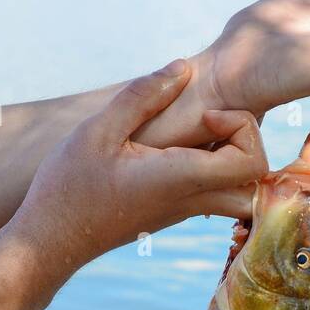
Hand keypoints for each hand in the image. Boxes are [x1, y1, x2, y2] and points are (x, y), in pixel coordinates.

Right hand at [13, 61, 266, 267]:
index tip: (203, 113)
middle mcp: (193, 200)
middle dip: (249, 143)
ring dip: (232, 155)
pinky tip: (175, 143)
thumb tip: (184, 68)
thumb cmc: (68, 188)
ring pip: (240, 191)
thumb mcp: (98, 131)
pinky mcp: (174, 210)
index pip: (252, 160)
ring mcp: (186, 210)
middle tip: (211, 124)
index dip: (241, 125)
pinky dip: (213, 164)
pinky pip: (216, 192)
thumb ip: (142, 96)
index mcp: (181, 180)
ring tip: (195, 131)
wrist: (51, 241)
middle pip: (258, 182)